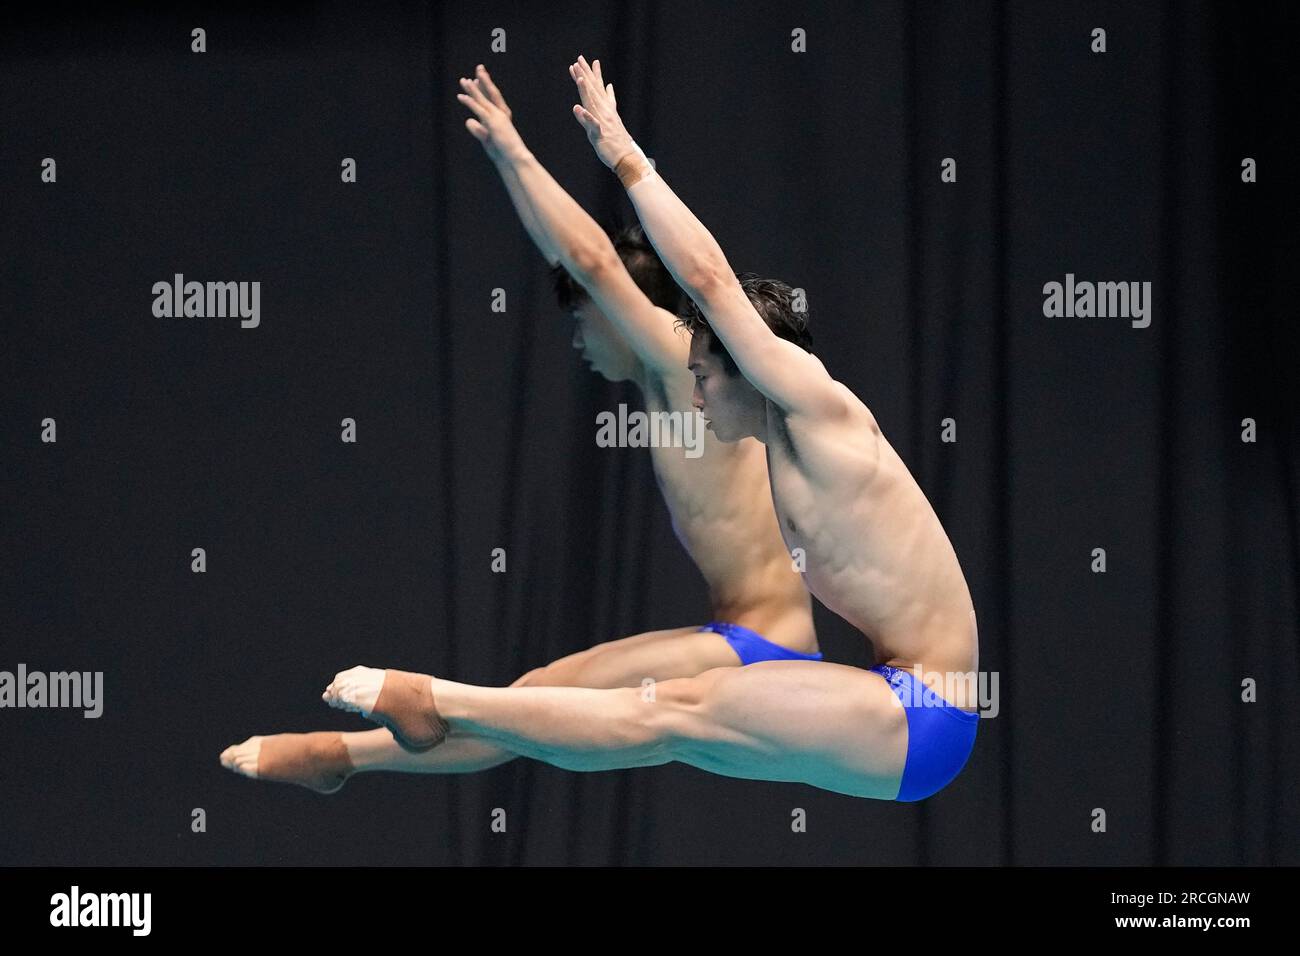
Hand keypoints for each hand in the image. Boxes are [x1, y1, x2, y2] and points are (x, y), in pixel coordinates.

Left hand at [457, 64, 528, 164]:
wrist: (516, 158)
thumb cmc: (504, 153)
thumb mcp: (488, 139)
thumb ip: (478, 129)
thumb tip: (468, 121)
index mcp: (503, 117)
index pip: (493, 99)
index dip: (486, 88)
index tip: (479, 79)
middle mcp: (501, 114)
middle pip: (490, 93)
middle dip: (484, 80)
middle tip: (479, 67)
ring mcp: (497, 117)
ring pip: (483, 99)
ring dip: (473, 89)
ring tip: (464, 80)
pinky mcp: (492, 122)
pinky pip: (479, 109)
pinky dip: (470, 102)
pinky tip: (461, 96)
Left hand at [568, 55, 636, 169]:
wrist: (627, 157)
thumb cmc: (617, 139)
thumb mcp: (611, 116)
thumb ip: (609, 100)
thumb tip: (608, 85)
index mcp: (605, 108)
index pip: (596, 87)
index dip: (589, 73)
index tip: (582, 60)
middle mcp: (604, 112)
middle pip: (593, 90)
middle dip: (585, 74)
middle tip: (578, 59)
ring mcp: (603, 122)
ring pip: (592, 103)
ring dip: (586, 90)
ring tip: (579, 77)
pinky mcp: (600, 134)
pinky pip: (592, 124)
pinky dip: (585, 116)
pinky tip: (577, 108)